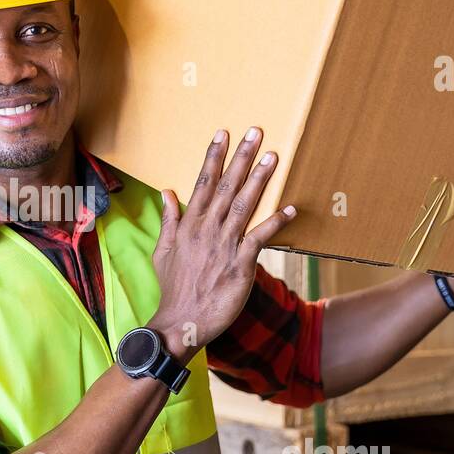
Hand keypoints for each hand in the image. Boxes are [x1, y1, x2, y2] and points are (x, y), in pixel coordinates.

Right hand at [149, 127, 295, 362]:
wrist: (181, 321)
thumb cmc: (174, 288)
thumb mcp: (163, 250)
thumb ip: (169, 219)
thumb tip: (167, 192)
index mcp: (189, 225)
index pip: (202, 183)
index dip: (214, 157)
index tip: (223, 133)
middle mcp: (206, 230)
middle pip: (226, 186)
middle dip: (241, 158)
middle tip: (256, 132)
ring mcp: (224, 246)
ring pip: (244, 205)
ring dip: (259, 180)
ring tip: (273, 156)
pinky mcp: (240, 265)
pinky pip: (260, 239)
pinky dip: (275, 223)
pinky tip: (291, 209)